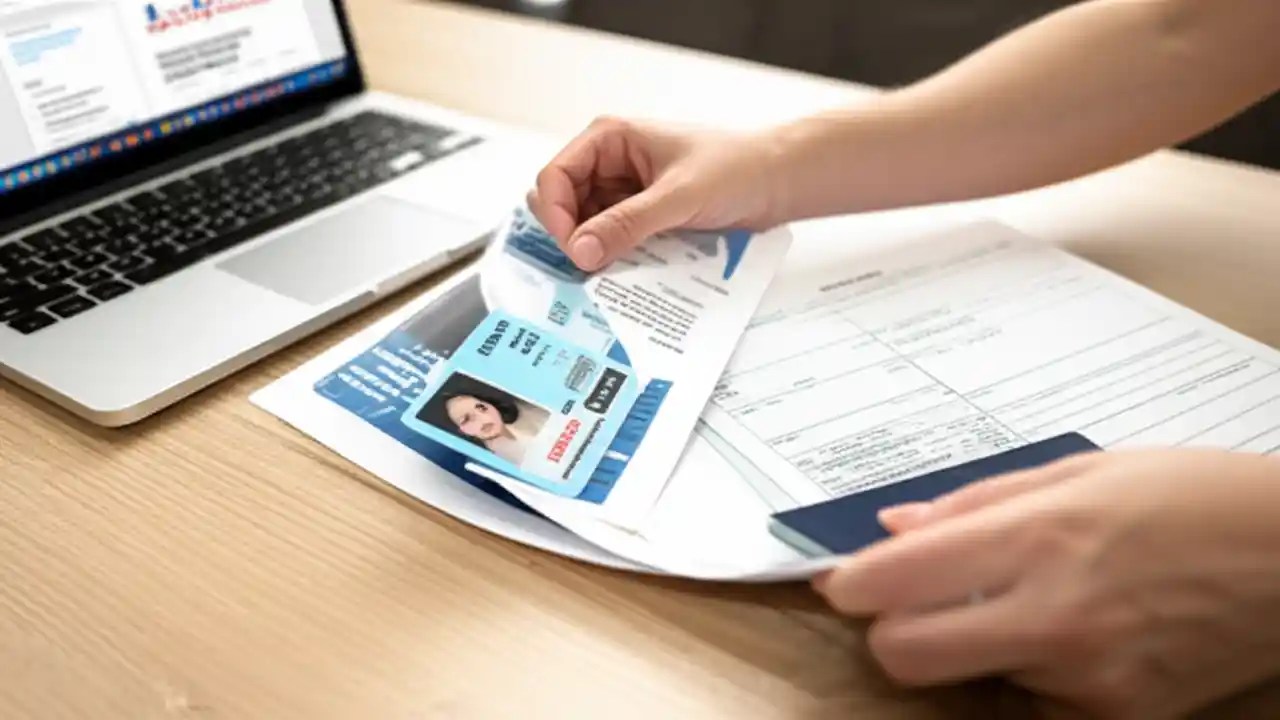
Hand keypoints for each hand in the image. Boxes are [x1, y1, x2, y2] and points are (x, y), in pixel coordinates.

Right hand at [528, 116, 784, 270]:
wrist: (778, 181)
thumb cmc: (737, 168)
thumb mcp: (678, 196)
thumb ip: (627, 223)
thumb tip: (581, 251)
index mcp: (609, 139)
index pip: (554, 178)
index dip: (556, 216)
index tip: (574, 250)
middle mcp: (610, 163)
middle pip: (563, 206)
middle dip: (571, 237)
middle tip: (589, 268)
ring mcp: (625, 192)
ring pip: (586, 228)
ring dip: (594, 251)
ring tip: (609, 275)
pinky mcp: (642, 216)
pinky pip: (614, 240)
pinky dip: (614, 257)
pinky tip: (625, 273)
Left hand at [811, 448, 1279, 719]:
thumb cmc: (1192, 496)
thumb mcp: (1083, 471)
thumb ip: (974, 503)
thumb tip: (892, 529)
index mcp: (1038, 537)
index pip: (894, 582)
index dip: (852, 584)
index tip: (847, 580)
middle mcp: (1054, 617)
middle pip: (904, 657)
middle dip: (893, 630)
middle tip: (918, 600)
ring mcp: (1087, 679)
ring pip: (971, 677)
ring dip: (976, 645)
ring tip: (1042, 598)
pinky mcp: (1120, 719)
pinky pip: (1034, 701)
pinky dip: (1033, 671)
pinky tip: (1079, 633)